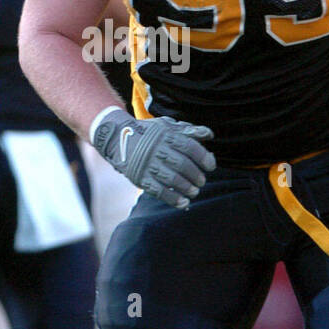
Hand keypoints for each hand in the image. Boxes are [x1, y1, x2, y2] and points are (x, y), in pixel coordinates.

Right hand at [91, 109, 215, 209]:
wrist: (118, 136)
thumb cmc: (149, 132)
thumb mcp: (167, 125)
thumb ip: (188, 130)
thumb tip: (209, 135)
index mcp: (166, 135)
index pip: (189, 147)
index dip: (203, 157)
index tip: (211, 166)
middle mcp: (157, 149)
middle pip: (182, 164)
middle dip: (196, 175)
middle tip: (202, 181)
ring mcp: (147, 164)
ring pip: (171, 179)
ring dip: (186, 188)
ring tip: (195, 192)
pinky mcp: (140, 178)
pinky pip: (158, 191)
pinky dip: (173, 199)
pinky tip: (184, 203)